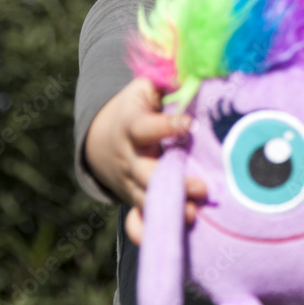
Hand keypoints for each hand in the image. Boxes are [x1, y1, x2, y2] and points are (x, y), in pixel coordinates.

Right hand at [83, 77, 206, 244]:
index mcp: (132, 125)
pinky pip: (134, 221)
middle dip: (171, 182)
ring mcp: (130, 181)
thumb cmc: (138, 106)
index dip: (166, 125)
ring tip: (193, 215)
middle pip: (144, 173)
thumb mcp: (146, 88)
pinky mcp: (133, 199)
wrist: (102, 137)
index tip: (189, 123)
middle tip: (201, 187)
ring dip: (168, 209)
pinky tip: (167, 238)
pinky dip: (145, 232)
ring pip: (144, 199)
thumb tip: (201, 65)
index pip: (145, 126)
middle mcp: (129, 157)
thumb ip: (170, 81)